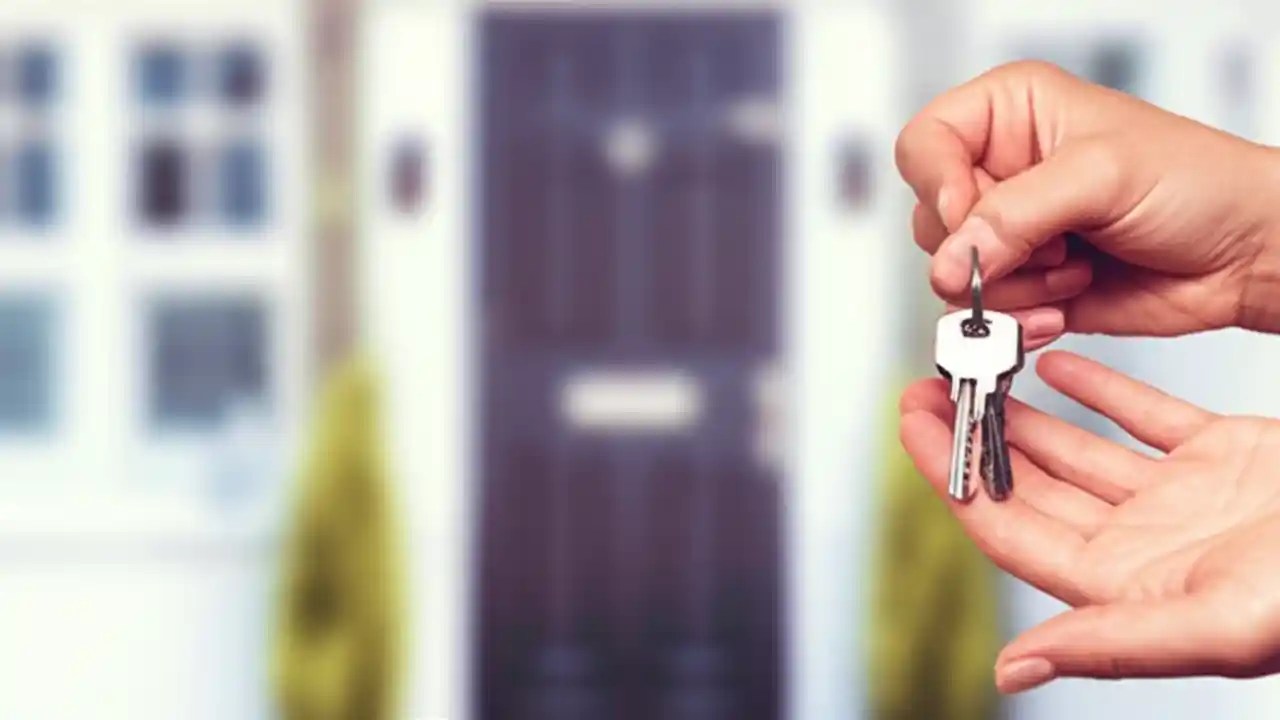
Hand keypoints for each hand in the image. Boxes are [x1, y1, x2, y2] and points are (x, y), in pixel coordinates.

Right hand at [896, 61, 1279, 342]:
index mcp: (1010, 115)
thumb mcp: (1101, 175)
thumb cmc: (1198, 183)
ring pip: (954, 277)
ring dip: (1015, 285)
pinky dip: (1023, 318)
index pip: (925, 145)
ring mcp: (1011, 234)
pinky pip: (986, 316)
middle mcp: (1002, 172)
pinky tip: (1069, 300)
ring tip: (1074, 267)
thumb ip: (1015, 213)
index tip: (970, 215)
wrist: (1248, 253)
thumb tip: (950, 259)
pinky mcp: (1025, 285)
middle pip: (932, 221)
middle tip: (1047, 243)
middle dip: (986, 247)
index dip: (937, 184)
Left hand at [899, 350, 1279, 692]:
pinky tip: (1068, 365)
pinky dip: (1108, 389)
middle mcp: (1148, 545)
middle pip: (1034, 487)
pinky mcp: (1228, 457)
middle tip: (925, 383)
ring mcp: (1187, 500)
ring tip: (982, 371)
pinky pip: (1149, 417)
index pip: (1010, 530)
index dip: (951, 477)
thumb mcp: (1224, 621)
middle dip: (974, 438)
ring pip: (1083, 450)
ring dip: (1029, 414)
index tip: (910, 422)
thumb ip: (1112, 645)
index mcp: (1130, 589)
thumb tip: (1013, 670)